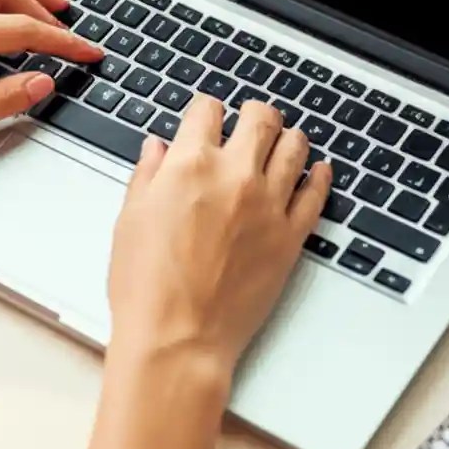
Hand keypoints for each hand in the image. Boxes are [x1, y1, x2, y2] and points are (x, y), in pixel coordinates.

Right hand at [107, 97, 330, 374]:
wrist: (178, 337)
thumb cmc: (146, 288)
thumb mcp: (129, 222)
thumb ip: (148, 177)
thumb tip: (157, 149)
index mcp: (189, 167)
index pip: (207, 111)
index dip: (205, 110)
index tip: (206, 116)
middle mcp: (234, 176)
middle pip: (260, 119)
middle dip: (253, 114)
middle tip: (250, 120)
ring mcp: (269, 206)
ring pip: (295, 147)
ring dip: (288, 138)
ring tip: (283, 141)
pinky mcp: (291, 237)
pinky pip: (316, 194)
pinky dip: (319, 176)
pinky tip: (318, 170)